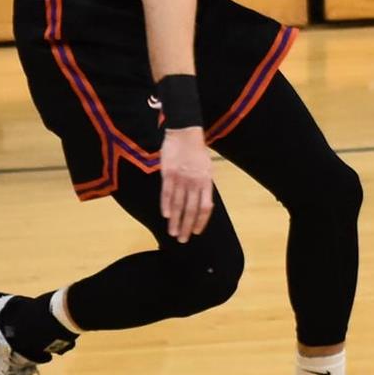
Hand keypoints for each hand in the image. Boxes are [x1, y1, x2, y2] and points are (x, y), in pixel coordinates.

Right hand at [159, 127, 214, 242]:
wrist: (185, 135)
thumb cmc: (198, 152)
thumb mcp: (207, 169)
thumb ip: (204, 186)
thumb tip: (202, 203)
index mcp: (207, 182)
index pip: (206, 207)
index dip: (201, 222)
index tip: (197, 232)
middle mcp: (195, 183)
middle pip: (191, 210)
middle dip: (187, 226)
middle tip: (182, 240)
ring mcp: (181, 179)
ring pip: (178, 204)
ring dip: (175, 220)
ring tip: (173, 233)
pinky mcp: (168, 174)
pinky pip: (167, 193)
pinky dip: (166, 205)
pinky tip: (166, 216)